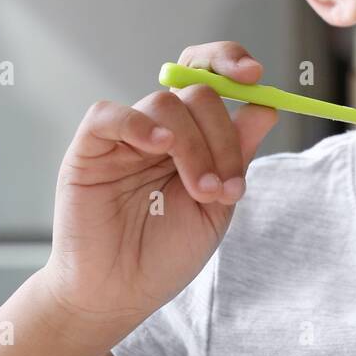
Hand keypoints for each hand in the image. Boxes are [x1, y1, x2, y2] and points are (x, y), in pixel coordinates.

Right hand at [41, 42, 278, 327]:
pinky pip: (109, 115)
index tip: (254, 75)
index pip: (207, 75)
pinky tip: (160, 148)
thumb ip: (238, 155)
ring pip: (165, 104)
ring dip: (194, 147)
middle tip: (225, 187)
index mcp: (192, 135)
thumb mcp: (218, 204)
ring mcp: (125, 137)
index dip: (229, 62)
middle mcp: (160, 128)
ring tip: (201, 192)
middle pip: (198, 93)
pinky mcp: (89, 149)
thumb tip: (266, 105)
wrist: (121, 294)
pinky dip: (139, 123)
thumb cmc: (167, 252)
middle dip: (223, 137)